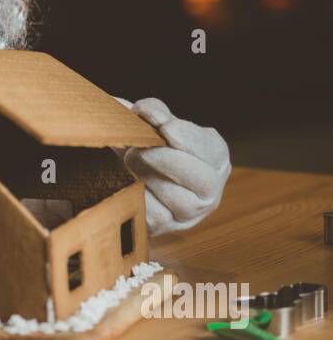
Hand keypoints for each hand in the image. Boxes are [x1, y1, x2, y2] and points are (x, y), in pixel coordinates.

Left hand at [117, 96, 230, 236]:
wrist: (125, 175)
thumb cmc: (147, 145)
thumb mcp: (155, 124)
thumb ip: (154, 112)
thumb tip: (146, 112)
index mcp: (215, 157)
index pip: (214, 150)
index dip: (189, 138)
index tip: (164, 126)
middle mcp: (211, 189)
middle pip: (204, 180)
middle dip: (168, 160)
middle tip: (140, 147)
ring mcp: (190, 213)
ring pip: (181, 202)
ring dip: (149, 177)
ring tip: (131, 161)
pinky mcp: (165, 227)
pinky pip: (154, 215)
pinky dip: (137, 195)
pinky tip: (128, 181)